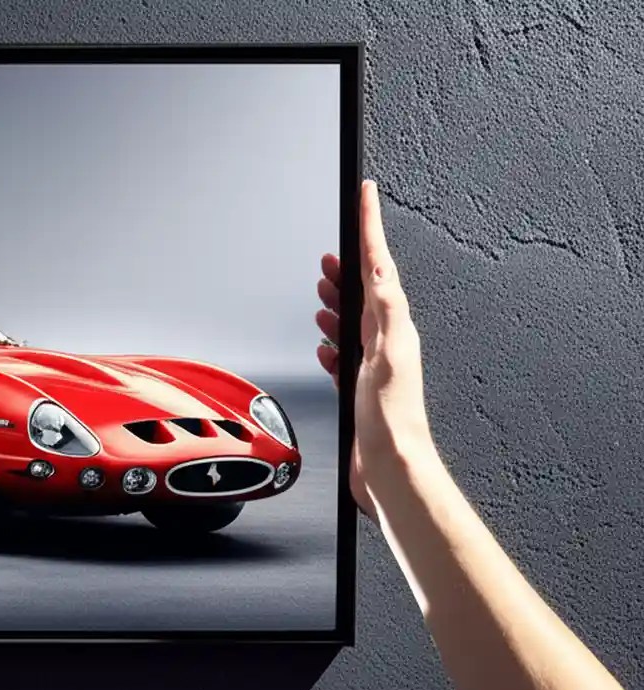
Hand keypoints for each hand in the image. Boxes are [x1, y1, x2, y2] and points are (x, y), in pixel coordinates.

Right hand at [315, 180, 435, 516]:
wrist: (390, 467)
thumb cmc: (390, 421)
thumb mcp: (389, 356)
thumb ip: (385, 311)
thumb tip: (380, 269)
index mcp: (392, 326)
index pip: (378, 266)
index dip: (369, 228)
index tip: (364, 195)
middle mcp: (385, 340)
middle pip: (363, 288)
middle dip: (348, 262)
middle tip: (338, 240)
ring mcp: (372, 363)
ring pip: (352, 318)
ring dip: (338, 298)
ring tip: (325, 282)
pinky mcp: (358, 386)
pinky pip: (344, 351)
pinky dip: (332, 338)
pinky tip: (325, 339)